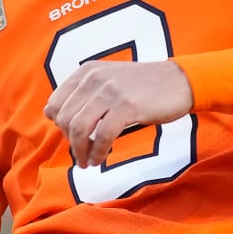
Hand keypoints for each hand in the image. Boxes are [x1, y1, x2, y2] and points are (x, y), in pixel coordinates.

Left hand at [43, 60, 193, 168]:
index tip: (72, 139)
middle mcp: (94, 78)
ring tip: (86, 162)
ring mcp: (110, 91)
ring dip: (80, 151)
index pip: (55, 104)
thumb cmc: (143, 87)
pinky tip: (100, 159)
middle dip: (70, 142)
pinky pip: (103, 135)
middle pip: (65, 119)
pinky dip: (98, 152)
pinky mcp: (126, 105)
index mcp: (86, 72)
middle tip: (80, 156)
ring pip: (79, 128)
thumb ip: (84, 94)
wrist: (179, 81)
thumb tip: (53, 117)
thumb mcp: (108, 80)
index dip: (60, 126)